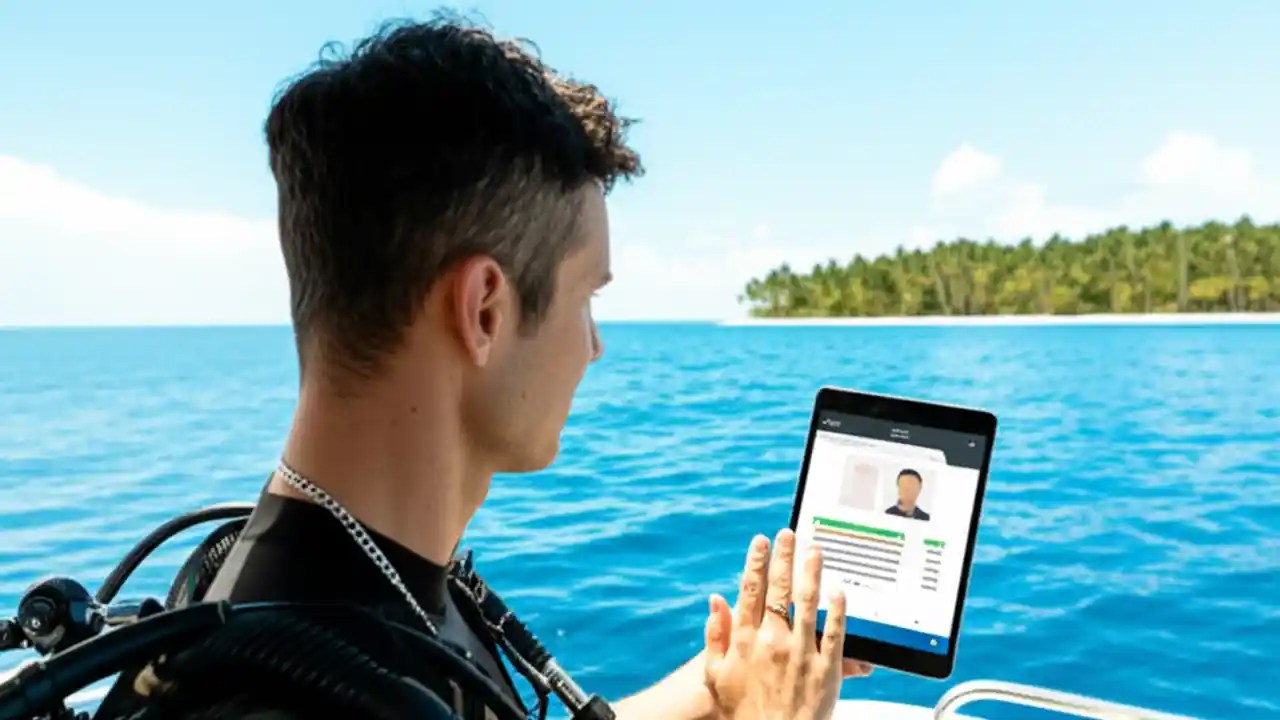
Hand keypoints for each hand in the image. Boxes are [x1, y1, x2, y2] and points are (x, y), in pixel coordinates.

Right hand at [702, 529, 872, 719]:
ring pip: (808, 603)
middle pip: (780, 590)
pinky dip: (837, 609)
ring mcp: (800, 654)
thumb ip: (714, 636)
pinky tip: (838, 589)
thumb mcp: (715, 675)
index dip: (755, 563)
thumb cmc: (740, 712)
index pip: (750, 591)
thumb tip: (715, 600)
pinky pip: (835, 633)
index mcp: (745, 641)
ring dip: (811, 572)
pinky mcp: (825, 669)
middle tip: (789, 534)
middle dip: (784, 558)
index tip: (760, 541)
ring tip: (814, 549)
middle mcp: (772, 642)